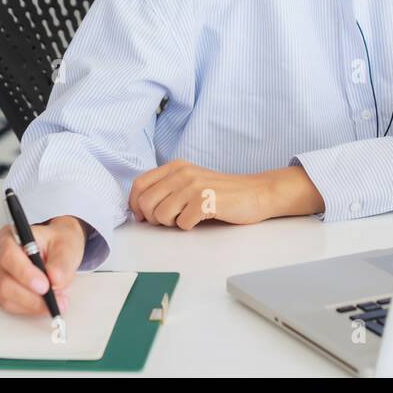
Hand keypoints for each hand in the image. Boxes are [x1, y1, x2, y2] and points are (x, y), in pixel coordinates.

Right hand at [0, 215, 85, 315]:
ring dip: (33, 304)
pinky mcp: (1, 291)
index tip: (45, 285)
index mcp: (10, 236)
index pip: (9, 254)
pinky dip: (30, 308)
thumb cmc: (58, 243)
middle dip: (30, 296)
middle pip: (4, 281)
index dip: (24, 272)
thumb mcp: (67, 246)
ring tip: (56, 301)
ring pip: (7, 297)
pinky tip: (45, 303)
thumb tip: (55, 280)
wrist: (58, 250)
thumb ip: (62, 262)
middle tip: (54, 300)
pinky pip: (11, 305)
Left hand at [129, 159, 276, 228]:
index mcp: (176, 166)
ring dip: (172, 224)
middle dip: (154, 218)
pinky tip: (203, 218)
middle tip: (171, 220)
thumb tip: (139, 208)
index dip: (135, 204)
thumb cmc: (222, 193)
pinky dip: (190, 226)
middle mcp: (183, 172)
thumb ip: (167, 188)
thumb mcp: (190, 182)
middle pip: (146, 203)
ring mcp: (195, 185)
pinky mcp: (206, 200)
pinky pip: (183, 223)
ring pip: (162, 215)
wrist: (256, 193)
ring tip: (189, 217)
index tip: (143, 216)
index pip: (139, 184)